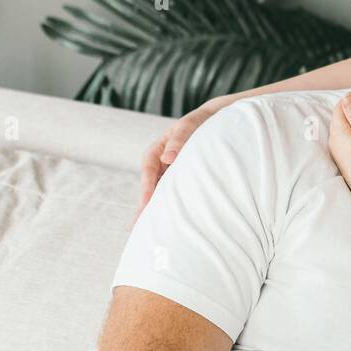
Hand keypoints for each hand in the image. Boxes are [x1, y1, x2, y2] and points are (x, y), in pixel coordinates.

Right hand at [136, 100, 219, 220]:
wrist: (214, 120)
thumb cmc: (199, 122)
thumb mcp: (189, 125)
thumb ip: (179, 139)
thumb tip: (168, 157)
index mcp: (158, 149)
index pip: (149, 169)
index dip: (147, 188)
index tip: (146, 204)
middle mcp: (160, 162)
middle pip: (150, 185)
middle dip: (143, 205)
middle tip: (137, 226)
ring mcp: (168, 171)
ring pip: (158, 191)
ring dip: (153, 208)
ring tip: (146, 230)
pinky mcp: (178, 177)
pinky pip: (170, 192)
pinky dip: (166, 204)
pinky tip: (165, 220)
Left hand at [328, 91, 350, 196]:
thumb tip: (347, 98)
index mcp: (338, 132)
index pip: (339, 108)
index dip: (349, 99)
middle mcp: (333, 140)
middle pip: (337, 117)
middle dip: (347, 107)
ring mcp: (336, 150)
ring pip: (339, 127)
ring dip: (348, 118)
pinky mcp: (342, 157)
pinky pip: (342, 136)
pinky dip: (349, 128)